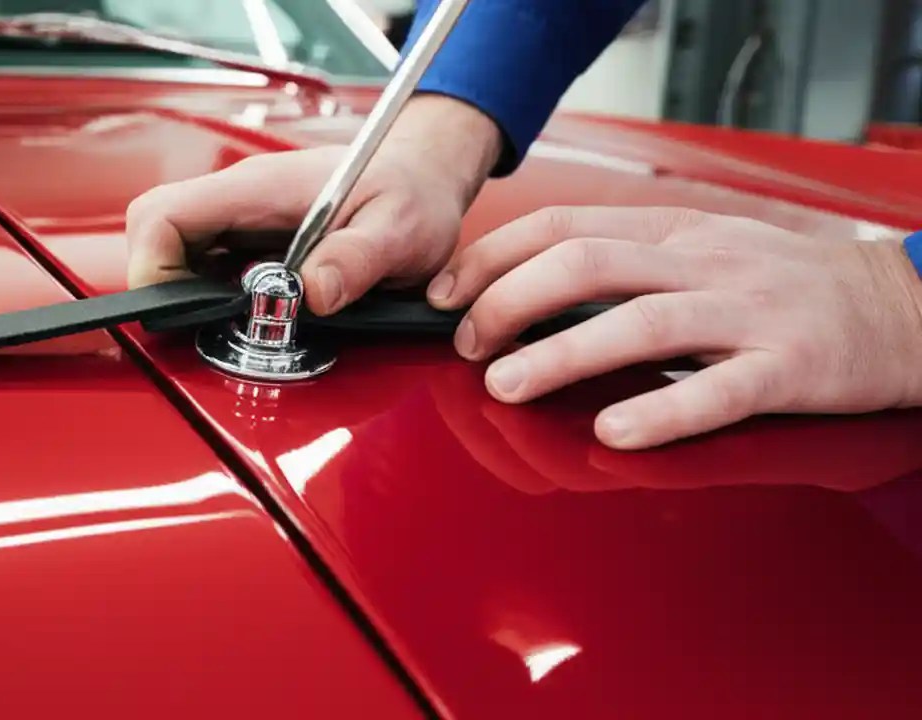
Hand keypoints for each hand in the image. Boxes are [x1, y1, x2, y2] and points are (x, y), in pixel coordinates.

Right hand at [125, 96, 500, 314]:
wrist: (425, 176)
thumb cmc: (413, 193)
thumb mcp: (401, 229)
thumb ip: (356, 259)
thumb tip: (314, 294)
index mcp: (259, 188)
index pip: (162, 213)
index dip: (151, 268)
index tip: (181, 312)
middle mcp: (239, 200)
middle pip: (155, 233)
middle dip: (162, 288)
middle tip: (205, 328)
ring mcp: (241, 219)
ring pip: (174, 251)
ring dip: (187, 295)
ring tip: (235, 325)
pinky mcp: (251, 240)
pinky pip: (204, 265)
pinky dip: (210, 297)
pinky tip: (251, 316)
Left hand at [427, 207, 921, 449]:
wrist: (900, 306)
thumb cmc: (783, 285)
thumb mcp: (701, 249)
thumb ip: (625, 261)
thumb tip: (525, 284)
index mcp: (675, 232)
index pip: (563, 226)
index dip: (493, 257)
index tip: (446, 294)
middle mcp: (703, 263)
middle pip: (586, 264)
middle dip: (509, 301)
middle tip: (468, 345)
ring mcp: (748, 314)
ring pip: (640, 323)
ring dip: (560, 354)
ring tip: (505, 385)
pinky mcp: (789, 368)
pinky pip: (717, 390)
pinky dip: (660, 411)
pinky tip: (612, 432)